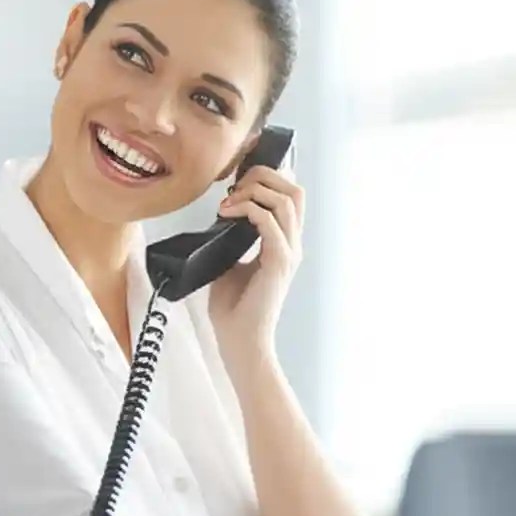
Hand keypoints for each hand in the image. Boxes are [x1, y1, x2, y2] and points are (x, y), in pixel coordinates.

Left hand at [207, 162, 304, 376]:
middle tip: (233, 186)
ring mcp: (289, 252)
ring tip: (227, 202)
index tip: (235, 179)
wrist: (238, 339)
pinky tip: (226, 214)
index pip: (290, 194)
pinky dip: (248, 209)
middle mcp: (292, 243)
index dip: (268, 176)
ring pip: (288, 200)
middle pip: (295, 189)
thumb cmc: (233, 306)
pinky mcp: (279, 263)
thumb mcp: (228, 261)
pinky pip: (270, 222)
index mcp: (283, 241)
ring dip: (254, 191)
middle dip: (264, 176)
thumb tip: (220, 212)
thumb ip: (231, 236)